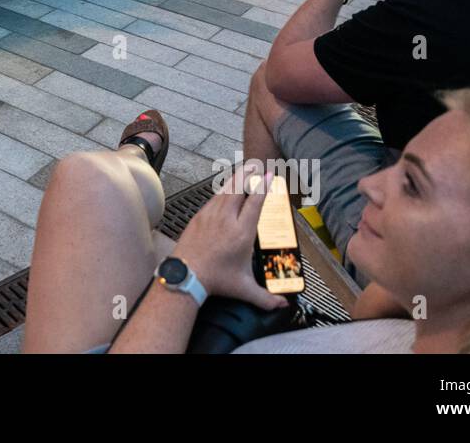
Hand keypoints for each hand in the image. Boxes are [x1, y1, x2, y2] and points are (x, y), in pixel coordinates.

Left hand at [174, 170, 287, 309]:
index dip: (262, 187)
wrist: (186, 275)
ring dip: (236, 178)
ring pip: (226, 190)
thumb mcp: (244, 289)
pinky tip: (227, 185)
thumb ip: (265, 298)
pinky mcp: (200, 216)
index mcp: (242, 233)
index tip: (269, 176)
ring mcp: (211, 215)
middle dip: (250, 174)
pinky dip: (223, 188)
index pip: (255, 203)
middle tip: (258, 164)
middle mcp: (227, 219)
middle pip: (240, 189)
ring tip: (245, 168)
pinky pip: (214, 198)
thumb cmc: (215, 280)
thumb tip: (283, 305)